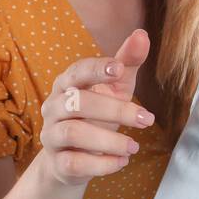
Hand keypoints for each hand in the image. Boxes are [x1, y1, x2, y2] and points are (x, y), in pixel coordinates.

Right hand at [39, 29, 153, 186]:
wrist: (71, 160)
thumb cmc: (96, 116)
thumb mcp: (114, 88)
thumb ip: (126, 63)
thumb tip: (142, 34)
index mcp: (68, 84)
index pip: (77, 72)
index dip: (96, 69)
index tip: (119, 69)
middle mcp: (54, 107)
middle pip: (78, 103)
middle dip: (115, 110)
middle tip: (147, 119)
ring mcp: (52, 135)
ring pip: (73, 133)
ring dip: (109, 140)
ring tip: (134, 147)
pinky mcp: (57, 163)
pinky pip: (74, 163)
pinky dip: (101, 164)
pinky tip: (121, 162)